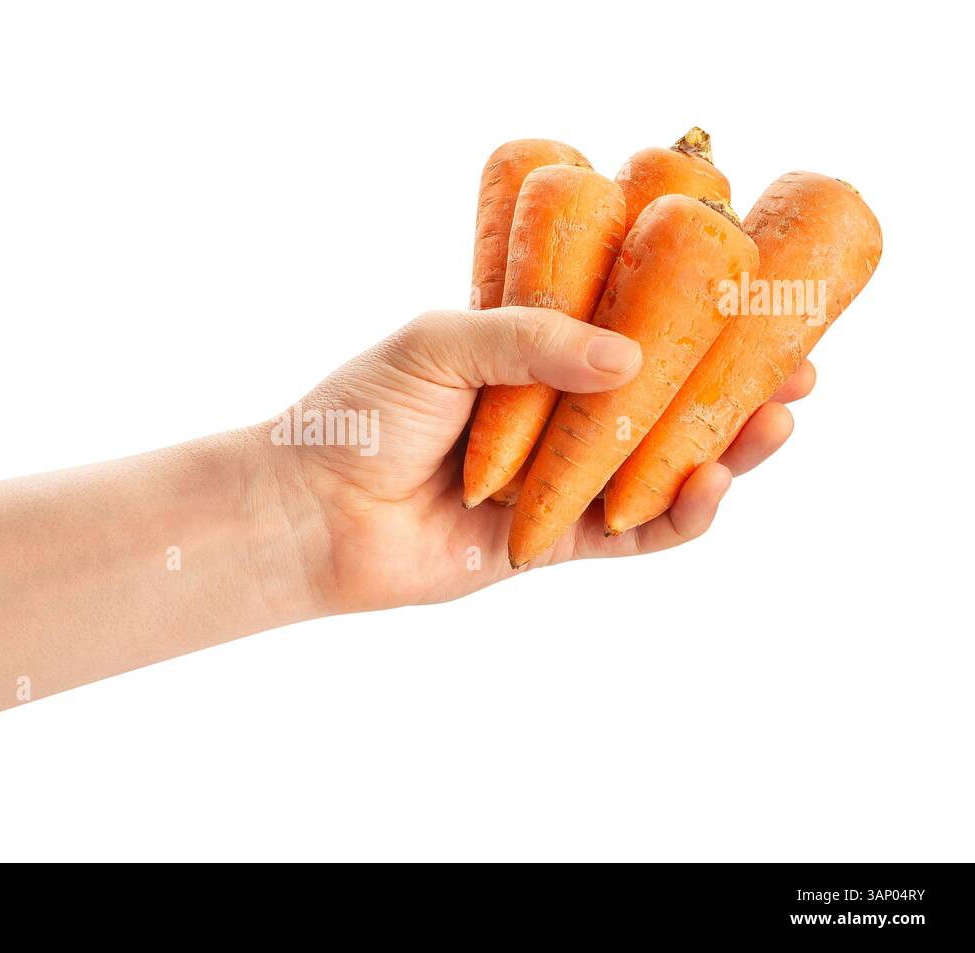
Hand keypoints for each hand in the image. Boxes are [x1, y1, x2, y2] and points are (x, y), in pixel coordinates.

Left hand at [267, 308, 814, 613]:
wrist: (312, 510)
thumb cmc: (362, 412)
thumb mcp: (440, 341)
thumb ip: (530, 338)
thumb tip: (629, 355)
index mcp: (532, 354)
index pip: (633, 327)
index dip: (697, 317)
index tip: (759, 299)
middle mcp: (556, 416)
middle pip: (665, 400)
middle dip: (732, 386)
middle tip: (797, 371)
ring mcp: (561, 480)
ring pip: (662, 467)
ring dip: (725, 448)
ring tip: (775, 423)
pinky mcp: (556, 541)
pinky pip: (634, 534)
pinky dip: (679, 515)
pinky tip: (712, 486)